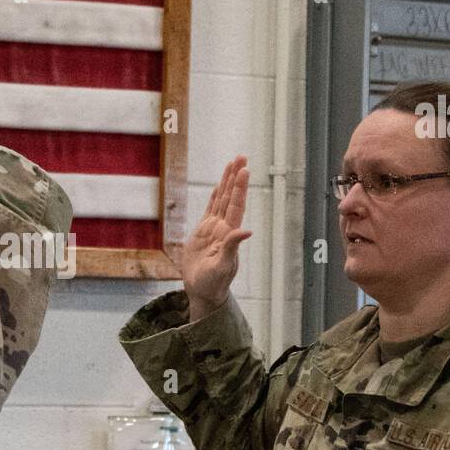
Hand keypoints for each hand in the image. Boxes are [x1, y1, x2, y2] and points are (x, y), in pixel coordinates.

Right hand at [182, 156, 252, 320]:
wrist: (202, 292)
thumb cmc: (213, 283)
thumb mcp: (222, 266)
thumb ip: (232, 247)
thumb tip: (246, 231)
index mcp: (229, 234)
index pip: (236, 205)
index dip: (239, 188)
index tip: (244, 170)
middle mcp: (223, 228)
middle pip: (230, 197)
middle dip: (235, 177)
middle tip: (241, 157)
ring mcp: (213, 229)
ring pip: (221, 200)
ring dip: (227, 182)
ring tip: (232, 163)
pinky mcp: (202, 233)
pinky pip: (209, 210)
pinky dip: (214, 197)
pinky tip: (218, 186)